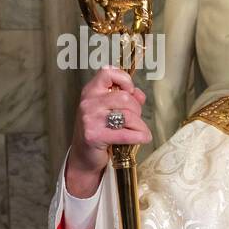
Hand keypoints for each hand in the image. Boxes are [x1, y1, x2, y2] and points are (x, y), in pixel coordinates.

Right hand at [65, 66, 151, 197]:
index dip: (124, 80)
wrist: (84, 155)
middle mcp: (88, 103)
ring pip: (128, 115)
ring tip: (139, 131)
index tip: (130, 91)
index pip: (107, 72)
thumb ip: (126, 97)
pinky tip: (144, 138)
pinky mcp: (95, 136)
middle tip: (135, 119)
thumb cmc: (100, 129)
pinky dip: (140, 136)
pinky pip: (126, 134)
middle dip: (137, 109)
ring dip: (140, 125)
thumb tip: (139, 94)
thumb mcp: (109, 109)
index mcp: (91, 91)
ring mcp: (90, 119)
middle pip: (125, 98)